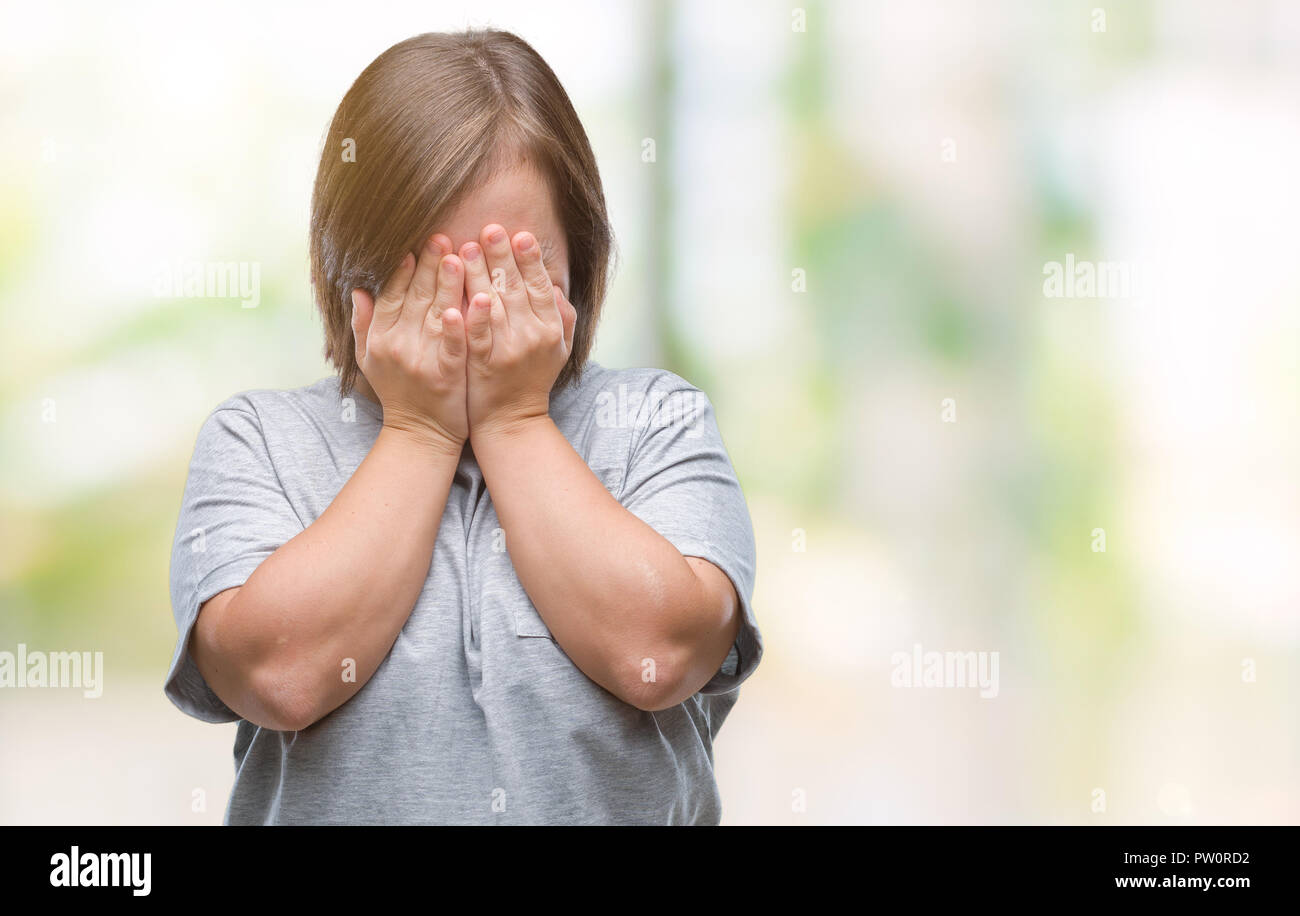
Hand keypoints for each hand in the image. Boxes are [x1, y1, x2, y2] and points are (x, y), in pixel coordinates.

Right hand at [351, 233, 468, 450]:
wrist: (420, 435)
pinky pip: (453, 346)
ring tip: (457, 256)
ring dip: (447, 284)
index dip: (402, 270)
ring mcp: (423, 361)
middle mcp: (399, 346)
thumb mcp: (370, 359)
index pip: (391, 295)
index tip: (413, 246)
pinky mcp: (447, 376)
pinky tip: (465, 306)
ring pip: (435, 314)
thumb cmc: (399, 392)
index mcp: (382, 338)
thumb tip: (357, 288)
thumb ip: (363, 323)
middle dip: (429, 265)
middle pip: (416, 297)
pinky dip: (457, 326)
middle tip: (442, 237)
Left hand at [460, 224, 575, 438]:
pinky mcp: (484, 364)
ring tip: (465, 248)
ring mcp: (508, 351)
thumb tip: (557, 287)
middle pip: (515, 288)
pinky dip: (475, 316)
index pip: (540, 286)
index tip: (520, 234)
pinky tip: (469, 296)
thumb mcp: (559, 349)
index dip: (530, 259)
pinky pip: (478, 335)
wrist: (510, 421)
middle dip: (501, 256)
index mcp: (550, 329)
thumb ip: (562, 317)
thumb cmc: (532, 380)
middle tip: (489, 228)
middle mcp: (532, 337)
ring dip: (479, 275)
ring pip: (494, 305)